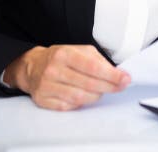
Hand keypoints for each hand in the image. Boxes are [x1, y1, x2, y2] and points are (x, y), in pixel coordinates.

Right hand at [3, 45, 130, 110]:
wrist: (33, 66)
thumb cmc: (60, 58)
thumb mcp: (78, 51)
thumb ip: (98, 61)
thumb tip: (117, 74)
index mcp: (64, 54)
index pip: (92, 67)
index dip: (111, 75)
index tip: (125, 79)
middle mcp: (54, 69)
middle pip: (88, 84)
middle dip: (108, 87)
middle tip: (120, 86)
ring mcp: (47, 86)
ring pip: (80, 98)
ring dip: (95, 96)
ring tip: (100, 91)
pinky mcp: (43, 100)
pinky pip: (68, 107)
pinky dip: (80, 103)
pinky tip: (83, 96)